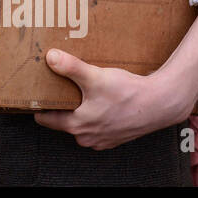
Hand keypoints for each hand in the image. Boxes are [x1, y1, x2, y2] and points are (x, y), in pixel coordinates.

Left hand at [33, 48, 189, 150]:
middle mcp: (87, 137)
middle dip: (60, 105)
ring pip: (80, 123)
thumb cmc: (128, 93)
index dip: (40, 105)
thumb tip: (50, 57)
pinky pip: (96, 126)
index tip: (37, 92)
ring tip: (80, 92)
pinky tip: (100, 100)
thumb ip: (71, 68)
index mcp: (77, 126)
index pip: (46, 119)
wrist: (160, 104)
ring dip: (79, 110)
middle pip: (62, 120)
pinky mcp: (114, 137)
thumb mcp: (95, 77)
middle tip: (58, 87)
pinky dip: (95, 114)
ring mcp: (102, 140)